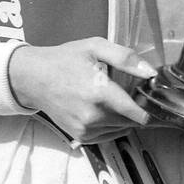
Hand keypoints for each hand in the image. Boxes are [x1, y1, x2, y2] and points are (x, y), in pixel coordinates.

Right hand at [8, 38, 154, 143]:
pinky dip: (112, 125)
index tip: (150, 98)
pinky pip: (107, 135)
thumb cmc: (64, 60)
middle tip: (130, 93)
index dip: (148, 107)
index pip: (136, 113)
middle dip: (136, 110)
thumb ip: (125, 58)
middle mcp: (93, 116)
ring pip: (120, 129)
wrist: (33, 78)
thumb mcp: (95, 47)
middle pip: (131, 121)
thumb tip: (149, 72)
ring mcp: (86, 129)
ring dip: (124, 118)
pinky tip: (104, 109)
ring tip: (114, 100)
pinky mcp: (80, 136)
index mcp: (100, 93)